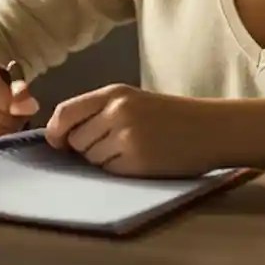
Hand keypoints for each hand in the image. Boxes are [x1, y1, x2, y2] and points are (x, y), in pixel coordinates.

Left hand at [45, 84, 216, 177]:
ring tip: (129, 150)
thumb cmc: (170, 115)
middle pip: (75, 139)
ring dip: (102, 160)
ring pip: (91, 158)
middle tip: (109, 144)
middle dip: (84, 148)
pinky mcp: (136, 161)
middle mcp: (116, 112)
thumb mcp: (132, 100)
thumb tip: (61, 135)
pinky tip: (139, 159)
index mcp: (113, 93)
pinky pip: (109, 171)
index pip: (65, 112)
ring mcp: (126, 137)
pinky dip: (118, 169)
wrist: (209, 129)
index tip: (58, 141)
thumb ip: (99, 111)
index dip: (55, 130)